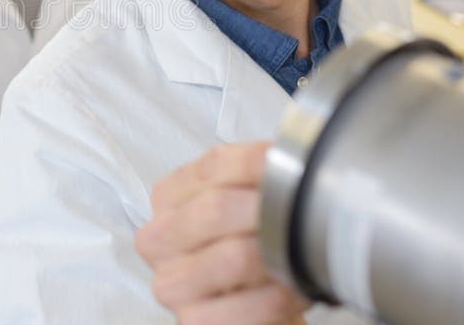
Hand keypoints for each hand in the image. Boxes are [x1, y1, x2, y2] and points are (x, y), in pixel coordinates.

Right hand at [135, 142, 308, 324]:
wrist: (255, 303)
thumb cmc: (251, 249)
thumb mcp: (244, 201)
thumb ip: (257, 173)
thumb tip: (300, 155)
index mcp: (167, 197)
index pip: (216, 165)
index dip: (264, 165)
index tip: (301, 171)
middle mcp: (158, 238)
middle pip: (217, 209)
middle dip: (271, 211)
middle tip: (306, 215)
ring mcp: (171, 283)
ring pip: (233, 257)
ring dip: (279, 255)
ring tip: (303, 253)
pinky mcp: (193, 322)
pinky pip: (248, 306)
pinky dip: (282, 295)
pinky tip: (296, 287)